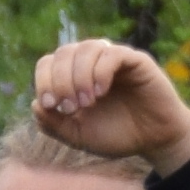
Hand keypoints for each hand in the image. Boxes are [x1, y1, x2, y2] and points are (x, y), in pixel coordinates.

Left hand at [29, 37, 189, 170]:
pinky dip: (101, 71)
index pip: (48, 63)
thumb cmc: (117, 136)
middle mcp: (92, 63)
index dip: (43, 81)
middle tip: (71, 108)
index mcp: (74, 76)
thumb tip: (35, 104)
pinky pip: (112, 54)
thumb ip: (54, 125)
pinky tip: (101, 92)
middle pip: (63, 52)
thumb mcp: (79, 136)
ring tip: (88, 102)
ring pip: (86, 48)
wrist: (154, 141)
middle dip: (60, 81)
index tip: (50, 105)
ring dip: (79, 76)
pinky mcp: (136, 61)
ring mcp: (114, 59)